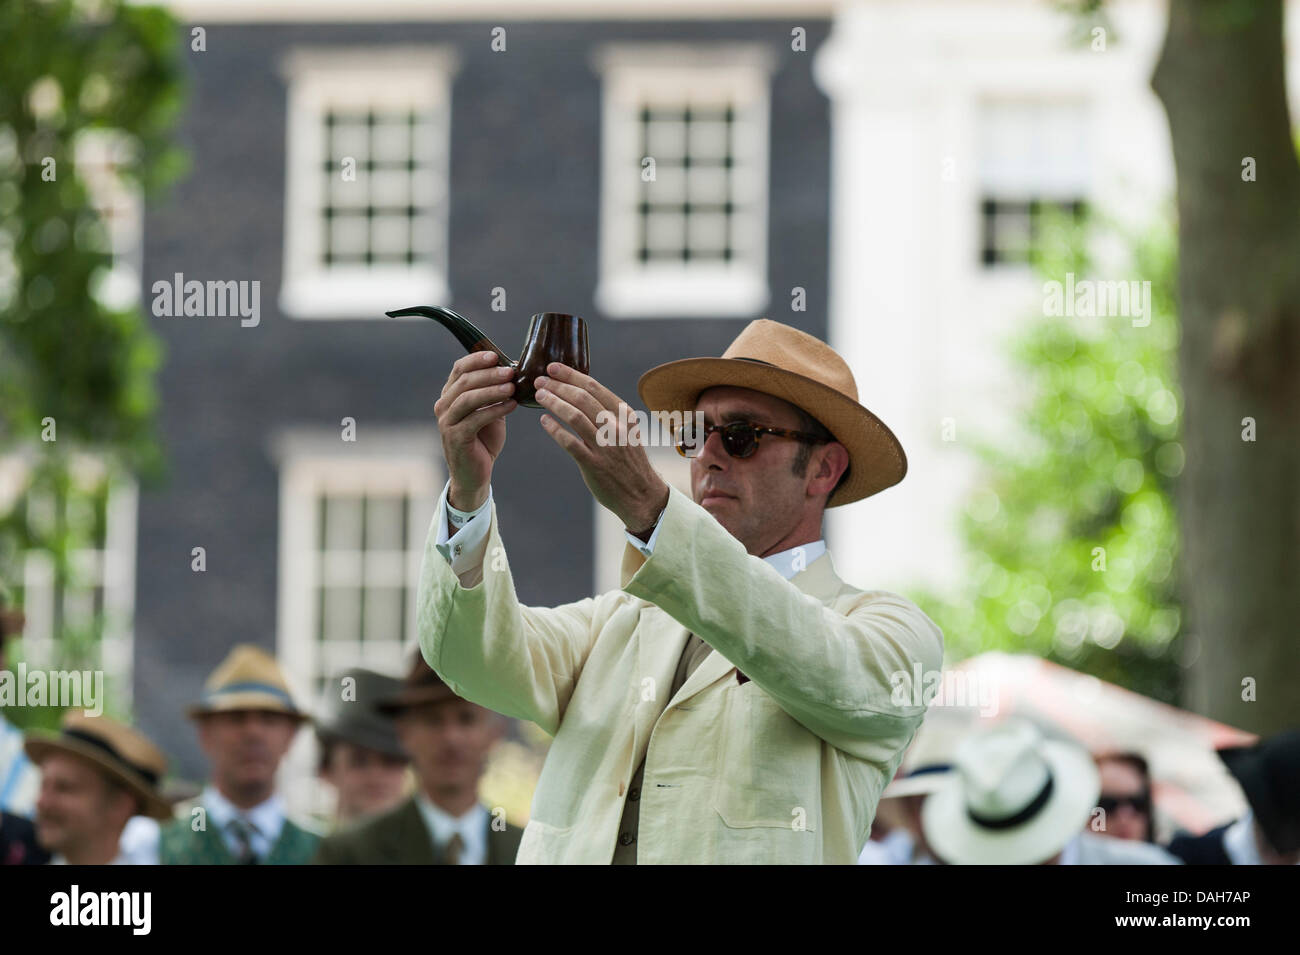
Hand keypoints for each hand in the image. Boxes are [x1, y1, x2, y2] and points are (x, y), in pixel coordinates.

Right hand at [434, 351, 517, 509]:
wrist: (474, 474)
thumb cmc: (483, 440)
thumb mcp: (490, 411)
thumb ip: (495, 393)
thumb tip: (513, 370)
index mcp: (450, 395)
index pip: (459, 369)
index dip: (476, 360)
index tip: (496, 356)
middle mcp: (444, 406)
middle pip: (464, 382)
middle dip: (489, 374)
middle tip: (510, 372)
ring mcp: (447, 422)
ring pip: (468, 398)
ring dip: (492, 390)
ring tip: (512, 387)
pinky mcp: (455, 437)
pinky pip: (475, 419)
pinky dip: (495, 410)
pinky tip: (512, 406)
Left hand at [534, 362, 669, 531]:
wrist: (642, 495)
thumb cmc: (630, 462)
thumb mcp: (628, 432)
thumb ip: (610, 415)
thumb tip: (581, 395)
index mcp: (624, 416)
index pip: (595, 388)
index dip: (572, 375)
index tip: (554, 367)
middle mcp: (616, 427)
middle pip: (582, 398)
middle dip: (559, 385)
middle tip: (540, 380)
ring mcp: (605, 446)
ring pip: (574, 416)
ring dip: (553, 402)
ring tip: (539, 396)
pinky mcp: (594, 464)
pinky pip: (569, 442)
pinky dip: (555, 429)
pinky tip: (544, 422)